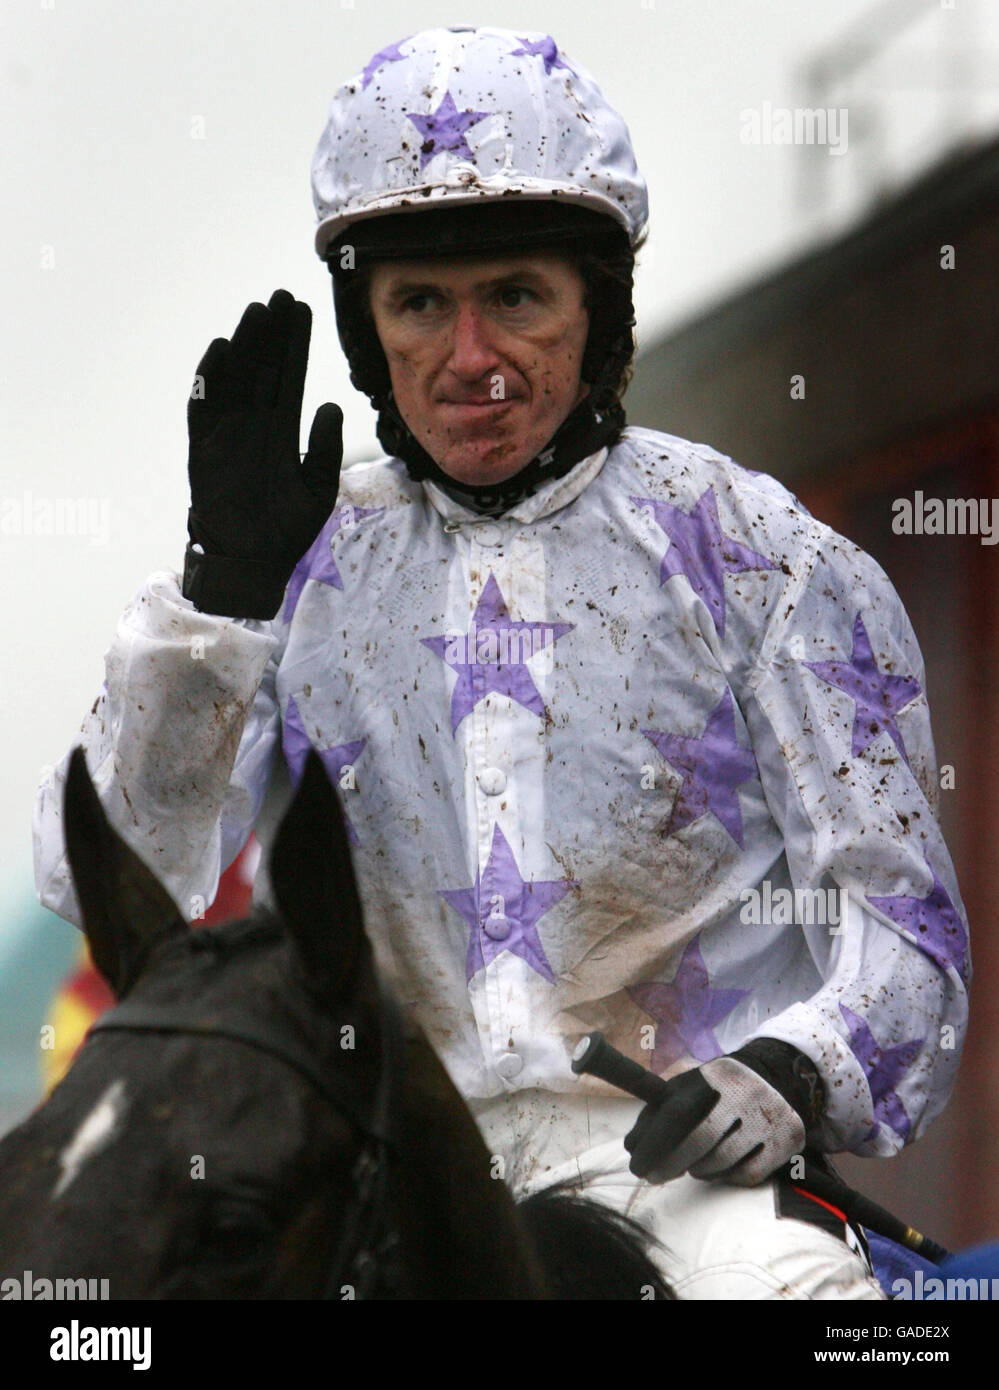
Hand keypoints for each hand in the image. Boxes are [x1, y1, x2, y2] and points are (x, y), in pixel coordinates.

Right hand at [183, 288, 342, 618]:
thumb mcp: (318, 488)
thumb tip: (331, 405)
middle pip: (263, 368)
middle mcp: (255, 424)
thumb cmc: (286, 529)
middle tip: (281, 296)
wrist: (252, 562)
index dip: (295, 344)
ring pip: (236, 379)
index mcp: (282, 430)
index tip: (303, 310)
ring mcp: (227, 433)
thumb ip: (325, 448)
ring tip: (256, 313)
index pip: (290, 377)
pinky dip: (210, 380)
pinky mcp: (203, 448)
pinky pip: (204, 407)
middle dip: (272, 333)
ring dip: (245, 346)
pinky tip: (222, 351)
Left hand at [623, 1055, 805, 1186]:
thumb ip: (656, 1111)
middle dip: (672, 1164)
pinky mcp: (787, 1139)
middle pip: (702, 1140)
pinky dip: (727, 1177)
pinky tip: (718, 1170)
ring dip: (699, 1170)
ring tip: (692, 1166)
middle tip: (655, 1177)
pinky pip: (748, 1174)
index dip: (655, 1142)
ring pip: (723, 1161)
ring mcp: (769, 1116)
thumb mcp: (685, 1087)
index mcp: (713, 1075)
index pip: (678, 1112)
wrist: (774, 1077)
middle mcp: (745, 1092)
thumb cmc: (715, 1090)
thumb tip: (631, 1146)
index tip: (637, 1166)